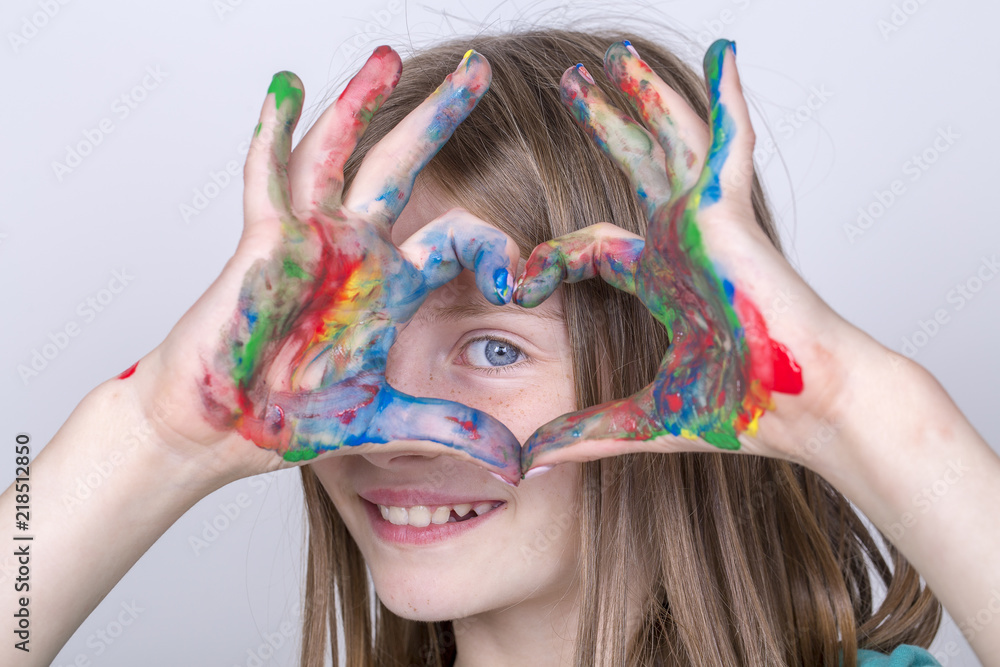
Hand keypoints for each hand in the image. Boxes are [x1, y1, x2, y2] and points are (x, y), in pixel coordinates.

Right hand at [128, 47, 523, 484]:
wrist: (219, 432)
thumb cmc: (289, 419)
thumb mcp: (383, 420)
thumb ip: (449, 430)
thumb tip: (519, 463)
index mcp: (391, 287)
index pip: (458, 241)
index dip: (497, 252)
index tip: (525, 281)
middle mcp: (355, 251)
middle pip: (403, 169)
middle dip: (440, 119)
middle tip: (480, 71)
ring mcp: (308, 240)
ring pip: (338, 154)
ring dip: (361, 104)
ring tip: (387, 57)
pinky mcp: (262, 244)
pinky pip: (267, 177)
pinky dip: (273, 132)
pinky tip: (287, 88)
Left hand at [515, 40, 857, 472]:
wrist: (807, 408)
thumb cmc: (747, 411)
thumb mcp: (645, 418)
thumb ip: (588, 431)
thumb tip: (532, 456)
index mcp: (661, 280)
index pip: (594, 248)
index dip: (551, 257)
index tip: (517, 274)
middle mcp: (681, 241)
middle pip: (632, 168)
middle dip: (602, 124)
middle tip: (571, 86)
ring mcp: (706, 221)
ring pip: (669, 140)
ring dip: (641, 97)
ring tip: (611, 57)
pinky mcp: (729, 212)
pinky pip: (727, 139)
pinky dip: (725, 97)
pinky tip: (724, 51)